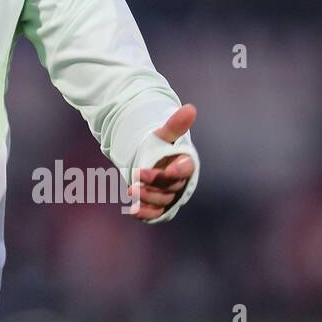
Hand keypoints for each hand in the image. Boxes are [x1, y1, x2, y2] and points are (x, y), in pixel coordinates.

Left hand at [128, 103, 196, 221]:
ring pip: (162, 200)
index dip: (179, 170)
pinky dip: (146, 214)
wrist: (150, 160)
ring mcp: (170, 195)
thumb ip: (175, 125)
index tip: (169, 170)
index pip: (186, 169)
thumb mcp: (164, 134)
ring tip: (131, 190)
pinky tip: (133, 211)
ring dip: (148, 197)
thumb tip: (190, 108)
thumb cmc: (160, 146)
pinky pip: (155, 213)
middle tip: (137, 174)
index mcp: (184, 164)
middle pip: (171, 186)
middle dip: (155, 182)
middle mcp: (180, 182)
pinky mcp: (159, 205)